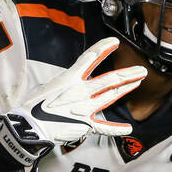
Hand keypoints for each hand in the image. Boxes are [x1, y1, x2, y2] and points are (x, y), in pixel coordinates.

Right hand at [0, 38, 145, 165]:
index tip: (115, 42)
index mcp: (69, 79)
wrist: (29, 127)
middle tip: (141, 70)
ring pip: (110, 96)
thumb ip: (62, 83)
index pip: (90, 58)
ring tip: (137, 82)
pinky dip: (116, 129)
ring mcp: (85, 108)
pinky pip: (104, 127)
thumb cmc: (32, 107)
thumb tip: (68, 83)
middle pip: (109, 79)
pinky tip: (129, 128)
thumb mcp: (46, 86)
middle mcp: (81, 91)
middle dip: (127, 74)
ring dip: (126, 89)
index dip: (104, 48)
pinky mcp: (85, 125)